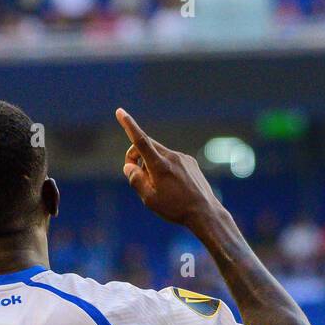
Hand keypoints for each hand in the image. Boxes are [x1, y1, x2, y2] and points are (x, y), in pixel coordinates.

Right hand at [116, 108, 223, 228]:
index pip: (140, 140)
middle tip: (134, 174)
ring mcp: (182, 158)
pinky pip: (171, 159)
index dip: (128, 125)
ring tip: (157, 186)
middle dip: (135, 155)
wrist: (204, 212)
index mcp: (159, 165)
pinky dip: (164, 167)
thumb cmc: (175, 208)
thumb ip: (135, 180)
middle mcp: (171, 157)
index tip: (120, 111)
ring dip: (151, 164)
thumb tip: (129, 166)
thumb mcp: (149, 199)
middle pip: (147, 146)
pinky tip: (172, 185)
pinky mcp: (190, 162)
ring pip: (159, 154)